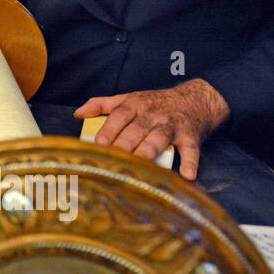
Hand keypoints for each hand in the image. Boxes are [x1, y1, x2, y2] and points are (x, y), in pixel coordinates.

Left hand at [75, 79, 230, 180]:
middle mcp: (153, 114)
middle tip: (114, 160)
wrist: (195, 100)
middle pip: (137, 129)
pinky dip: (190, 162)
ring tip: (140, 166)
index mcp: (135, 104)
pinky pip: (191, 149)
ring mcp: (172, 125)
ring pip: (159, 138)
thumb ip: (101, 104)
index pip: (120, 116)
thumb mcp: (128, 98)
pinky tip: (187, 175)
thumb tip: (78, 114)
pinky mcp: (190, 137)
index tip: (99, 144)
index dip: (109, 129)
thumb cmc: (154, 103)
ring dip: (149, 151)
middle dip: (125, 144)